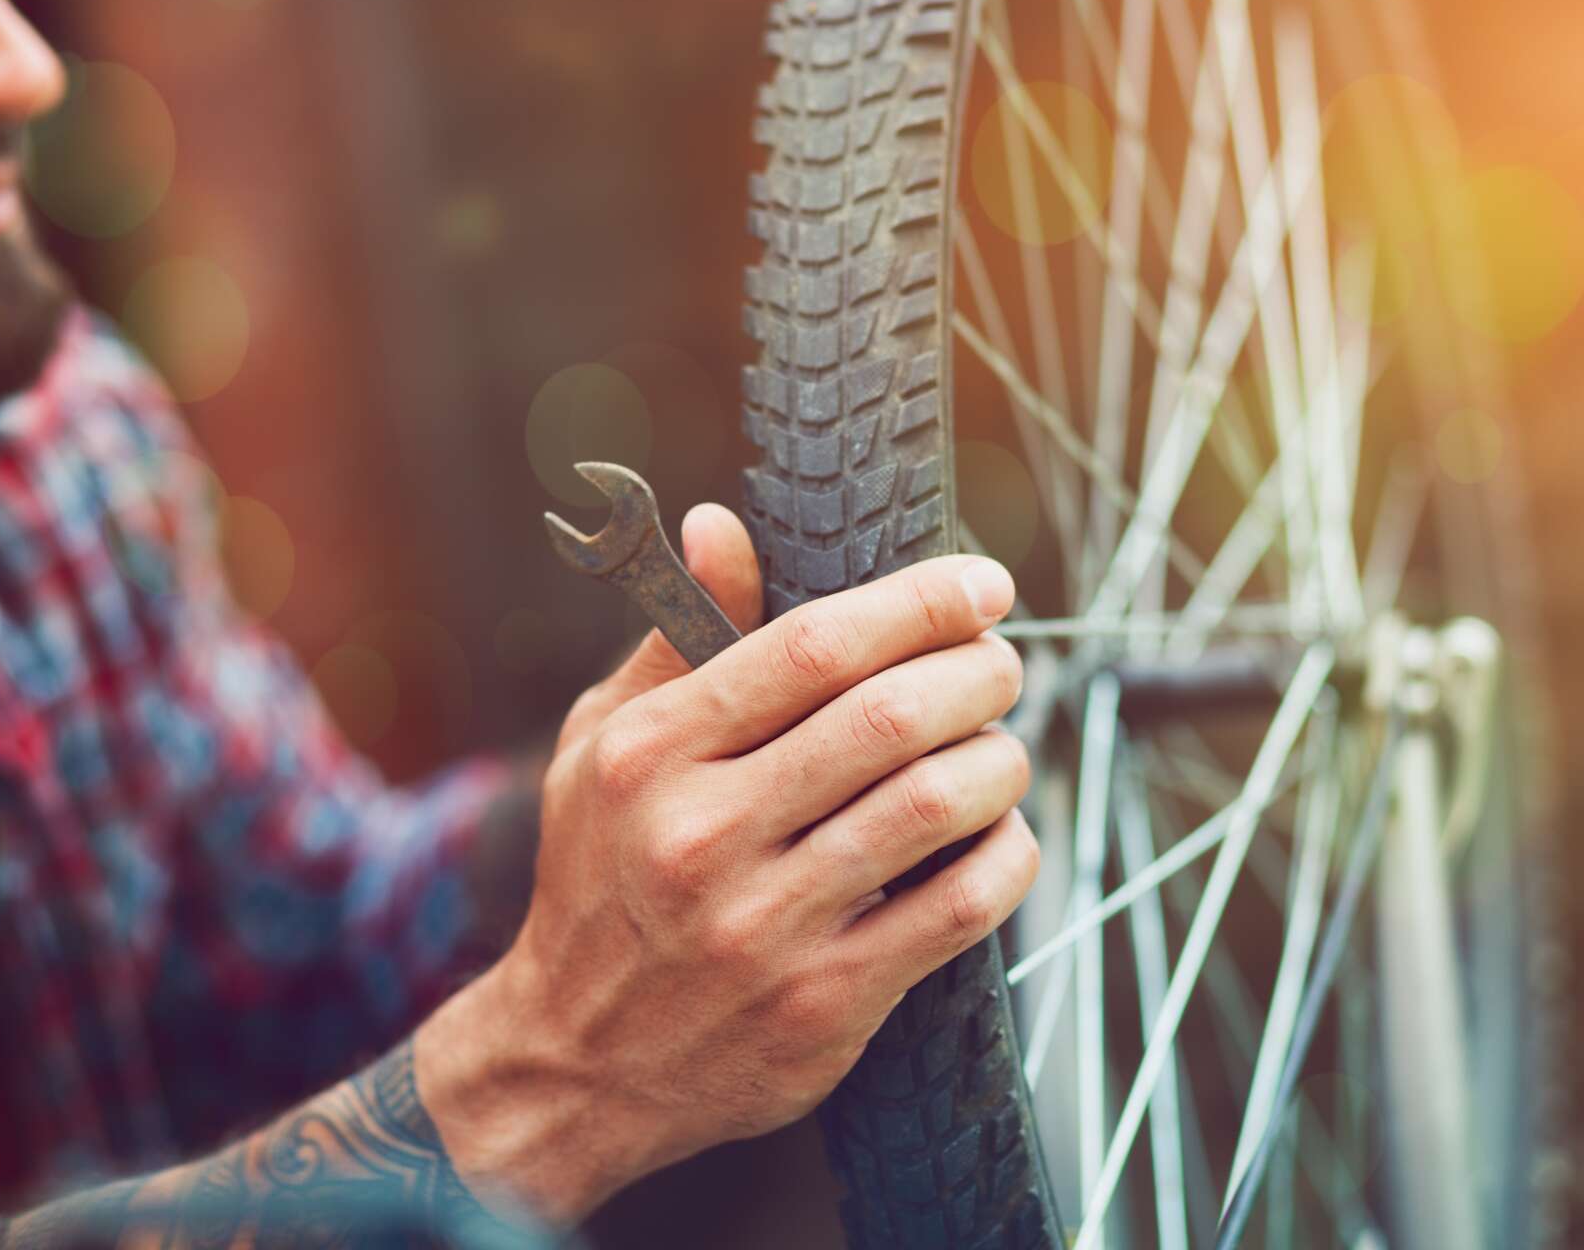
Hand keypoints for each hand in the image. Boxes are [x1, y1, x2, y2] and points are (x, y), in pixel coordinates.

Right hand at [417, 504, 1038, 1222]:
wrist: (577, 1061)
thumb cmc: (601, 877)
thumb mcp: (604, 744)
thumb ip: (676, 636)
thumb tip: (720, 523)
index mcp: (651, 754)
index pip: (814, 647)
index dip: (920, 603)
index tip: (982, 585)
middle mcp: (701, 835)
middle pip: (889, 718)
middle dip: (978, 673)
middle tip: (1003, 664)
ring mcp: (763, 927)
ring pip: (935, 806)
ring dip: (999, 760)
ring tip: (1001, 746)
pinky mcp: (821, 1005)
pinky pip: (957, 908)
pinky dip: (1006, 857)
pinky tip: (1001, 835)